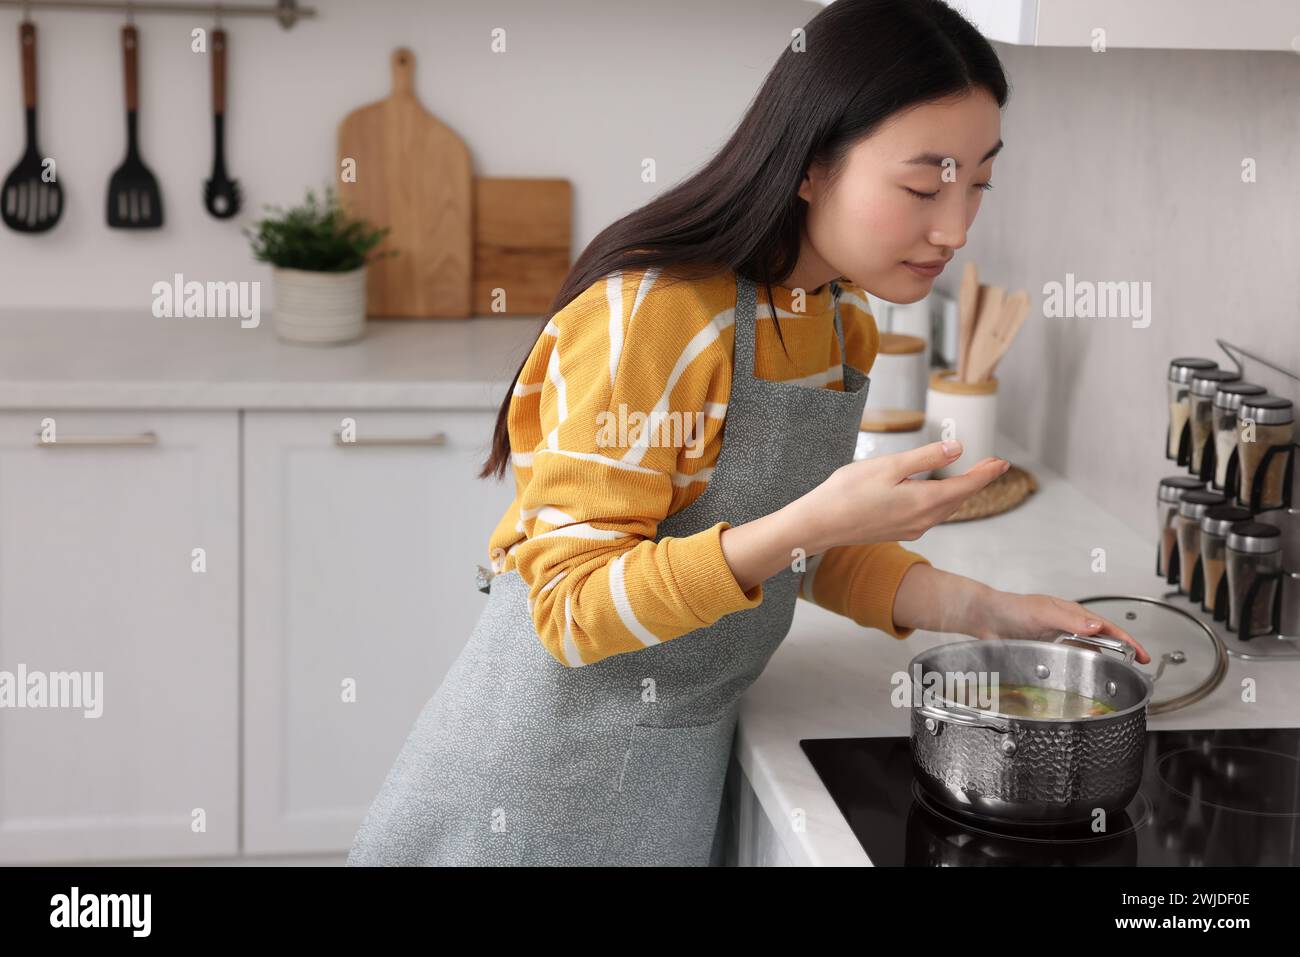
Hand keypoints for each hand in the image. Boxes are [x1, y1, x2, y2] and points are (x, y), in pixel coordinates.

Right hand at [803, 439, 1007, 550]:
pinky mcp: (898, 531)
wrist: (820, 525)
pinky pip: (931, 515)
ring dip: (960, 492)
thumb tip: (958, 449)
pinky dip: (942, 501)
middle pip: (959, 499)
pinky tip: (938, 494)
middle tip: (993, 465)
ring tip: (971, 477)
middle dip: (977, 481)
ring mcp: (911, 528)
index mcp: (924, 502)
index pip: (966, 487)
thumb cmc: (848, 493)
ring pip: (945, 509)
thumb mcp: (889, 467)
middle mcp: (923, 520)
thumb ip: (925, 458)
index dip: (986, 474)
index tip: (1002, 462)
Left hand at [967, 589, 1150, 664]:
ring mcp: (1057, 641)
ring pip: (1085, 655)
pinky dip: (1076, 671)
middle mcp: (1068, 627)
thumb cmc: (1011, 607)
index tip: (1143, 656)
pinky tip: (1079, 680)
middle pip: (1101, 643)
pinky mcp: (1045, 653)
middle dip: (1119, 656)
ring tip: (1109, 680)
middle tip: (1133, 672)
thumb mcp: (1043, 612)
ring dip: (1097, 665)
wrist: (984, 617)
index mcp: (1073, 614)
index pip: (1107, 628)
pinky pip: (1067, 663)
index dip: (1128, 642)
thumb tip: (1097, 627)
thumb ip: (1070, 620)